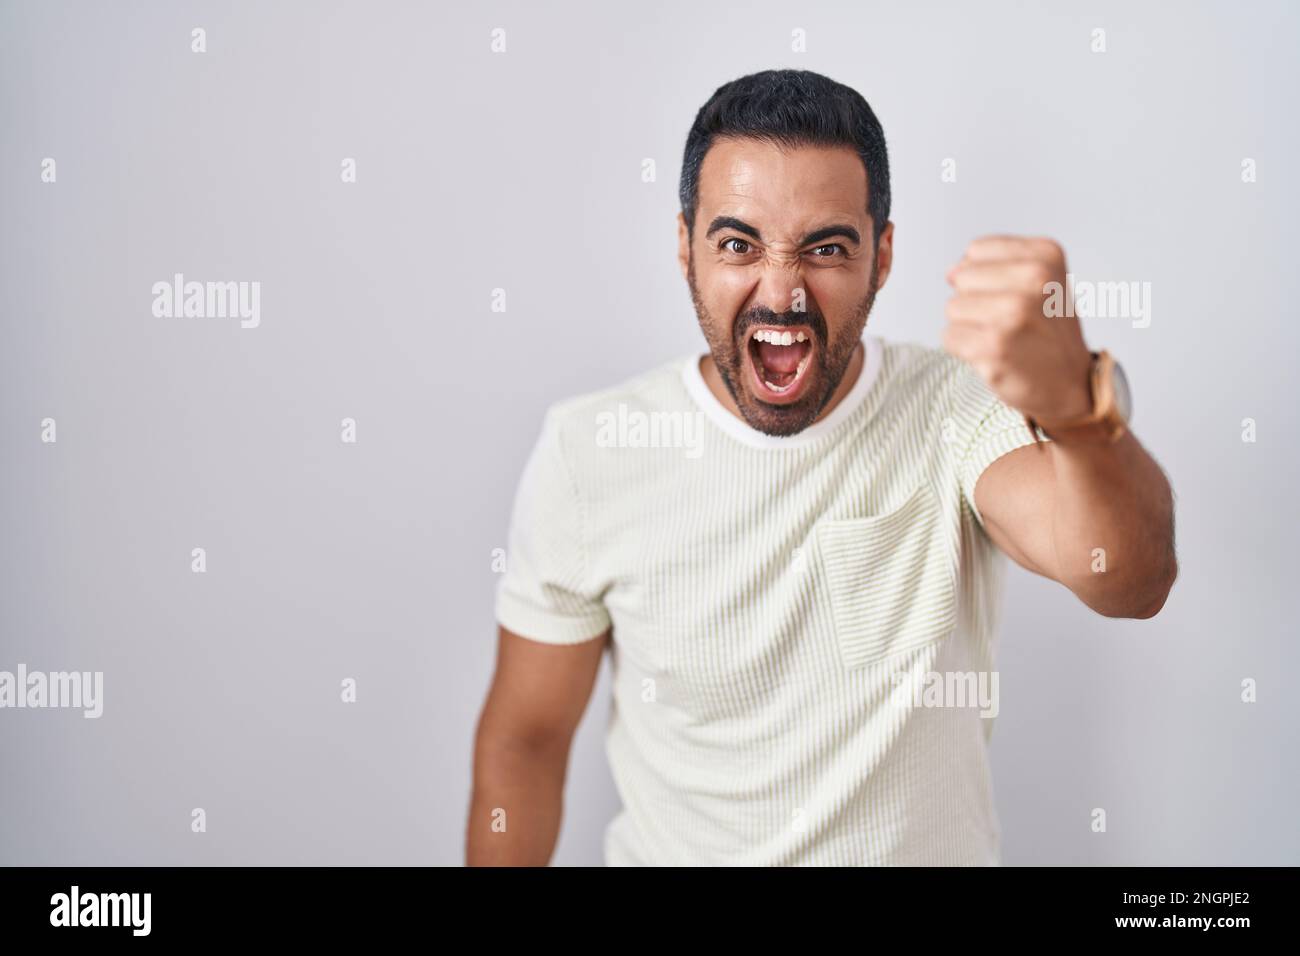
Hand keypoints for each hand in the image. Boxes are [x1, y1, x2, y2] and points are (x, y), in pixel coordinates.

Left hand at [943, 236, 1092, 426]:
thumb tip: (951, 271)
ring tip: (1002, 337)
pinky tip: (994, 354)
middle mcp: (1034, 280)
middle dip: (975, 300)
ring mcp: (1013, 314)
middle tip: (1008, 320)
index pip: (976, 251)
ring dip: (969, 326)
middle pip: (961, 277)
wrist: (1070, 383)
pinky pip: (949, 337)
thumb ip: (994, 264)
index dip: (984, 275)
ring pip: (952, 308)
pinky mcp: (993, 346)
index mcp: (1045, 256)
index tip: (1013, 294)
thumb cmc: (1048, 330)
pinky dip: (964, 349)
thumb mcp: (1041, 279)